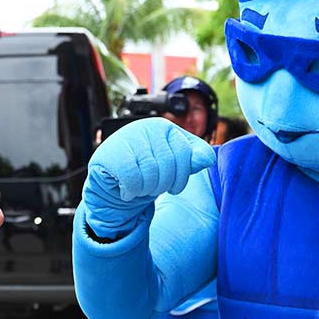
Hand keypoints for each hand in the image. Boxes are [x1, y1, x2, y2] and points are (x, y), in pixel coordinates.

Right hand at [81, 118, 215, 239]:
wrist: (111, 179)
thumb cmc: (146, 169)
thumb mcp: (174, 163)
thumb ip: (194, 159)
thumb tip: (208, 159)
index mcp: (164, 127)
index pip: (186, 153)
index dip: (182, 178)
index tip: (173, 186)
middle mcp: (146, 127)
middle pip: (168, 165)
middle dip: (162, 185)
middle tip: (152, 188)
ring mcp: (127, 138)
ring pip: (150, 173)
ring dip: (146, 189)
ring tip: (139, 187)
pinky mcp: (111, 154)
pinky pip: (132, 179)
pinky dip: (131, 191)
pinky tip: (127, 190)